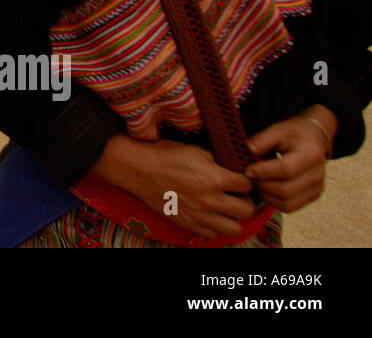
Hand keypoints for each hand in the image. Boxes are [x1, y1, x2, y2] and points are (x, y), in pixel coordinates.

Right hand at [92, 135, 255, 238]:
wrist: (137, 167)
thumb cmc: (165, 154)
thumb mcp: (197, 150)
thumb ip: (220, 162)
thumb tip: (236, 169)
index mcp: (215, 178)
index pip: (248, 184)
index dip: (245, 178)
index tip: (238, 176)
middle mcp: (210, 200)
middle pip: (247, 210)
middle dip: (244, 199)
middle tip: (234, 192)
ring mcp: (198, 215)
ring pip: (234, 227)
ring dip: (232, 217)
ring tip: (224, 206)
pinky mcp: (186, 223)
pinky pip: (212, 234)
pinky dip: (214, 225)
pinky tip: (208, 213)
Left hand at [245, 110, 331, 212]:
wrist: (313, 139)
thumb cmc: (293, 134)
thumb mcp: (276, 130)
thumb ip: (259, 141)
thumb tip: (242, 156)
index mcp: (311, 154)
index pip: (285, 169)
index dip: (263, 172)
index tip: (247, 170)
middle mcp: (317, 174)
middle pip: (285, 190)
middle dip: (261, 184)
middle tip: (249, 175)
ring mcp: (317, 188)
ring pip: (286, 203)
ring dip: (265, 194)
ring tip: (257, 180)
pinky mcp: (312, 197)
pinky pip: (289, 207)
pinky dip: (273, 201)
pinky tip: (266, 187)